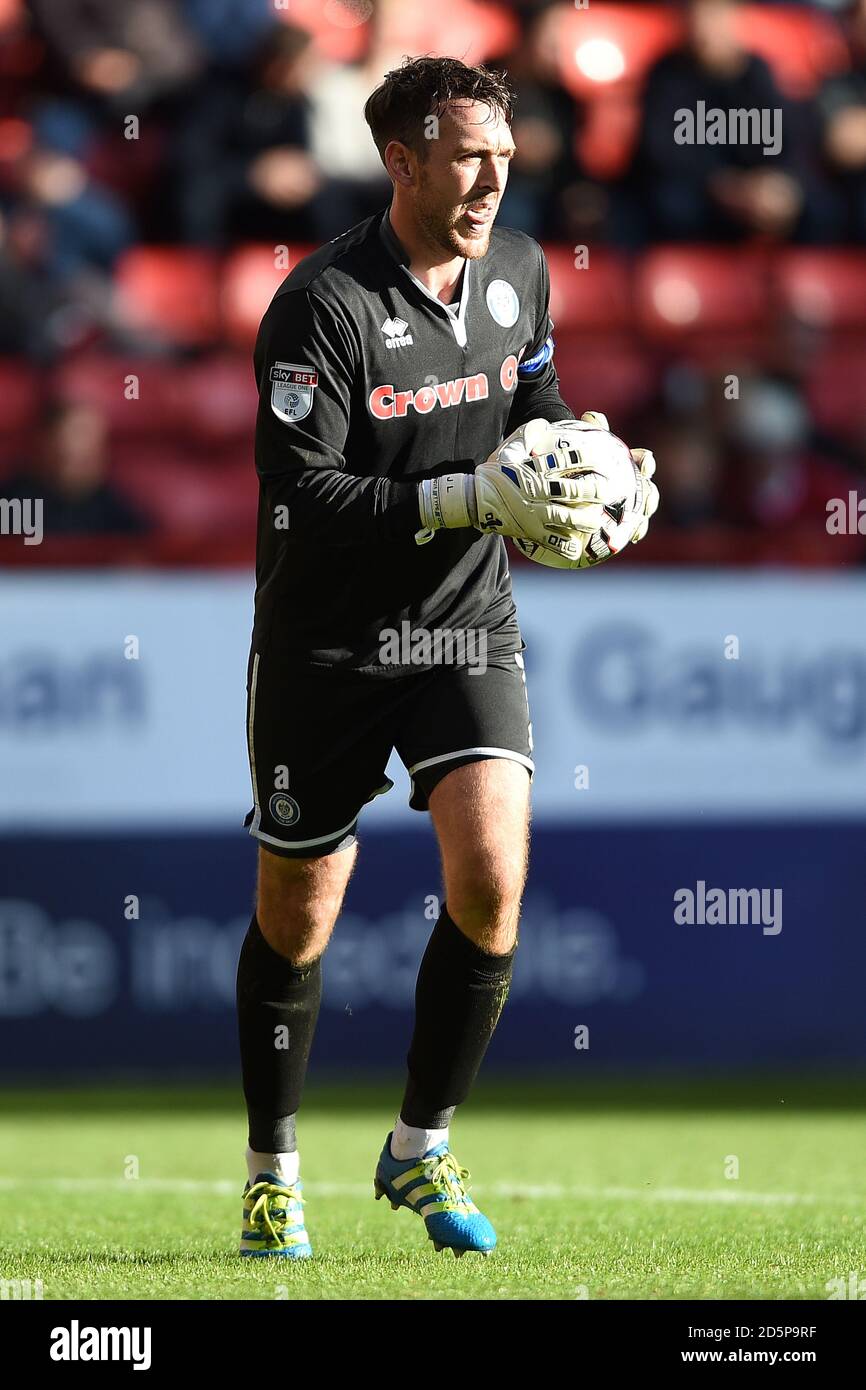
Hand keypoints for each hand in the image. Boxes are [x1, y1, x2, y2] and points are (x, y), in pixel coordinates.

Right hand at [415, 415, 611, 546]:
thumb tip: (545, 423)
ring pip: (564, 519)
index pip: (563, 463)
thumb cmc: (494, 473)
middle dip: (592, 491)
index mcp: (532, 472)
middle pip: (569, 492)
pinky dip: (565, 546)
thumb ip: (527, 435)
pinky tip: (578, 548)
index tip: (603, 457)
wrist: (473, 500)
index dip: (585, 459)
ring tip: (599, 520)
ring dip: (584, 520)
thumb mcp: (507, 449)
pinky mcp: (530, 533)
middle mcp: (535, 493)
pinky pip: (550, 542)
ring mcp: (533, 515)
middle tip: (610, 490)